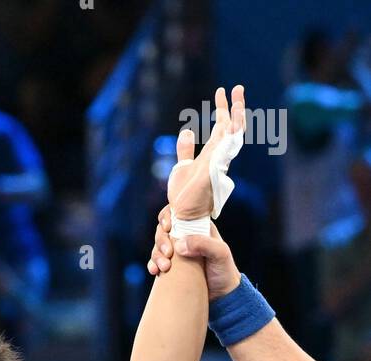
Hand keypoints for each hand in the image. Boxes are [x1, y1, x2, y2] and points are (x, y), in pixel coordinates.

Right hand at [147, 208, 241, 298]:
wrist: (222, 295)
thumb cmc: (224, 270)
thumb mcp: (220, 253)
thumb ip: (203, 244)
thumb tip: (179, 245)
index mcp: (197, 227)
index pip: (177, 213)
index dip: (167, 216)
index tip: (168, 227)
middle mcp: (185, 237)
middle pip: (163, 230)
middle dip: (160, 240)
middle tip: (168, 253)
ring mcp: (176, 253)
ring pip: (157, 246)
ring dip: (156, 255)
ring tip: (164, 267)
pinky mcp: (171, 267)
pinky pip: (156, 262)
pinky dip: (152, 265)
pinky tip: (154, 272)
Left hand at [167, 84, 245, 221]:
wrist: (183, 215)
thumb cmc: (184, 195)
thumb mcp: (182, 166)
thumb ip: (185, 150)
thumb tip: (187, 131)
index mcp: (212, 154)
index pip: (221, 127)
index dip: (223, 109)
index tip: (221, 91)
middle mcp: (218, 157)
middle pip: (231, 127)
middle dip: (235, 107)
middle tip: (237, 87)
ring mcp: (217, 163)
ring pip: (232, 136)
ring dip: (236, 118)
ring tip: (237, 99)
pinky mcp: (212, 172)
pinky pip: (223, 153)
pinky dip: (228, 138)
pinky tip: (230, 123)